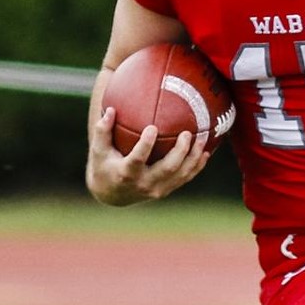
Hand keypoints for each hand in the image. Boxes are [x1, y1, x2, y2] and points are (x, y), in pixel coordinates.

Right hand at [84, 106, 210, 206]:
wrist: (112, 194)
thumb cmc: (104, 166)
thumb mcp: (98, 150)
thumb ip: (103, 130)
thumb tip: (110, 109)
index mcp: (126, 173)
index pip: (138, 159)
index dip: (146, 145)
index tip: (152, 128)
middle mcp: (144, 184)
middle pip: (168, 168)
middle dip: (180, 151)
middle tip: (187, 133)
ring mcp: (157, 190)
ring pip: (181, 174)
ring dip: (194, 157)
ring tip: (202, 139)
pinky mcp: (166, 190)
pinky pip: (185, 178)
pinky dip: (196, 166)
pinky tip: (205, 153)